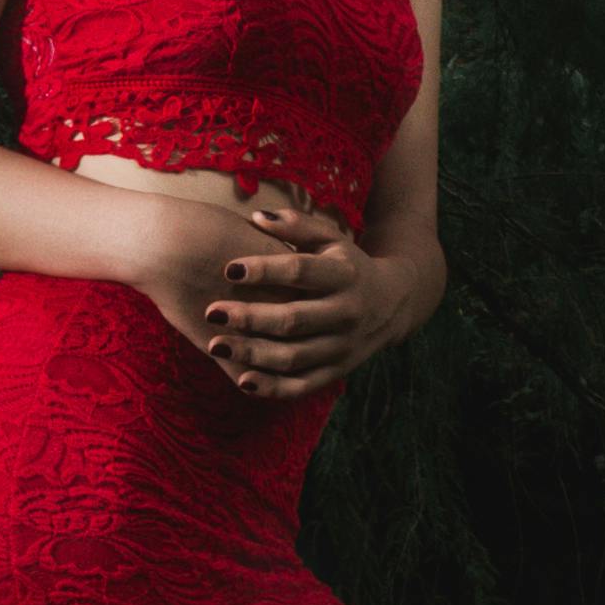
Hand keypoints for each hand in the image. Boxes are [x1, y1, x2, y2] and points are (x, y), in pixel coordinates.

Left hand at [198, 201, 399, 399]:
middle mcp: (346, 313)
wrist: (392, 304)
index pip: (301, 272)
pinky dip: (273, 387)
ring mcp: (342, 347)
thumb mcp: (331, 239)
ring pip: (294, 356)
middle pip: (294, 319)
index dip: (265, 271)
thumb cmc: (346, 265)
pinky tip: (242, 380)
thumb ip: (296, 226)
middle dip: (251, 317)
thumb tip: (256, 217)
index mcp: (344, 275)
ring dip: (253, 354)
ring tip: (216, 345)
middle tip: (212, 312)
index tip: (228, 269)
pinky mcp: (336, 371)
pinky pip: (302, 385)